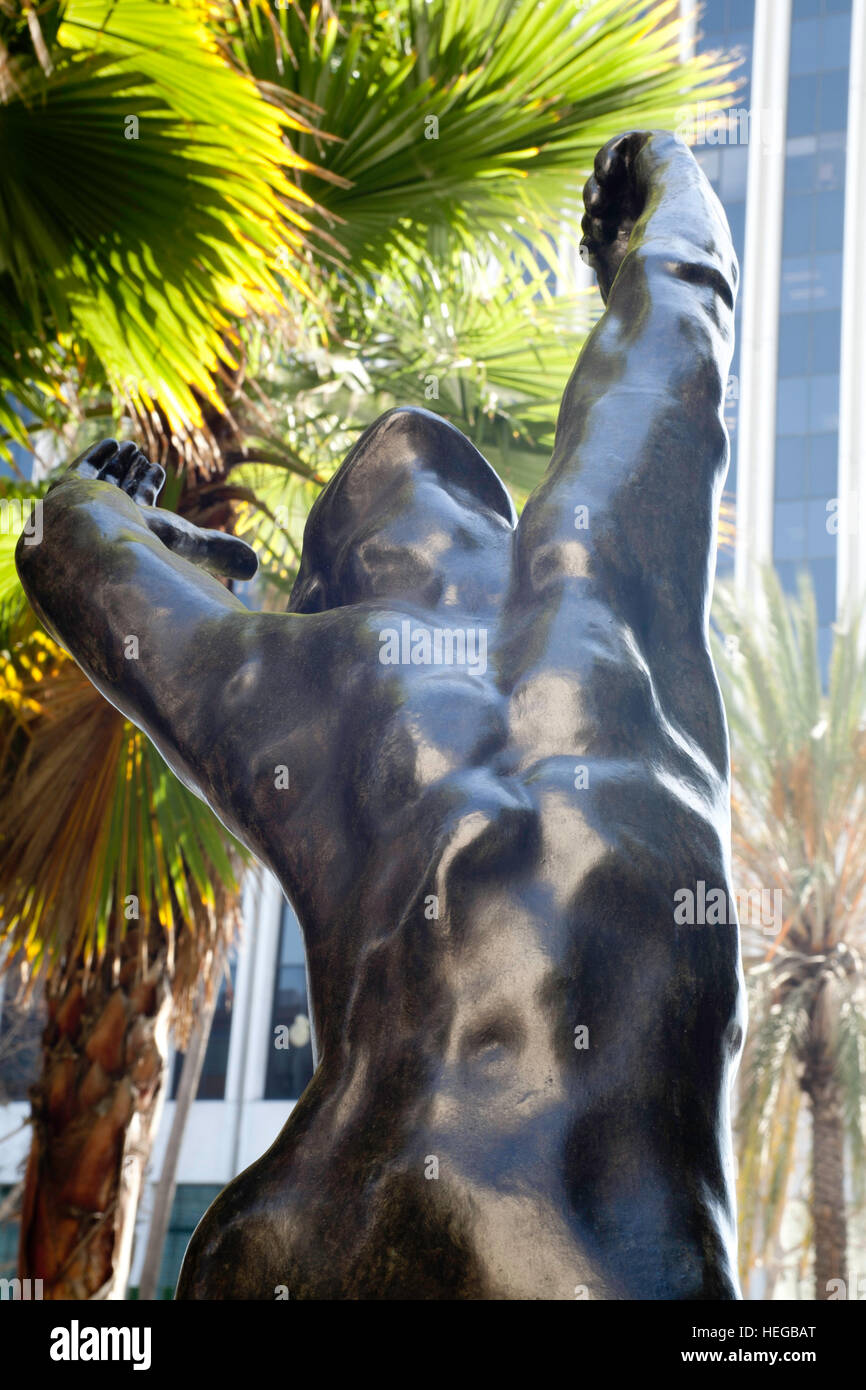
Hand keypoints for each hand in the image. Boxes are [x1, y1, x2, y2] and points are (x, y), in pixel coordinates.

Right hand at [59, 438, 257, 581]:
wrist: (92, 539)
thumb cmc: (140, 543)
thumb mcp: (189, 542)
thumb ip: (219, 551)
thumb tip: (256, 566)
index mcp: (133, 533)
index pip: (140, 505)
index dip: (148, 485)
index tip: (156, 467)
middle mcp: (109, 520)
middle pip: (121, 491)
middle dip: (132, 472)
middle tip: (142, 454)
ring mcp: (87, 506)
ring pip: (103, 482)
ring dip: (118, 463)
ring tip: (131, 445)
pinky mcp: (68, 491)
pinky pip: (82, 471)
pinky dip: (97, 456)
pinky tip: (112, 443)